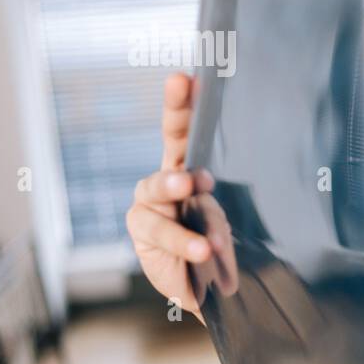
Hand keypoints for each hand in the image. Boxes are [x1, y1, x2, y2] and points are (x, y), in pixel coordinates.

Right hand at [125, 73, 214, 322]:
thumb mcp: (221, 219)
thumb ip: (215, 204)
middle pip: (169, 147)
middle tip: (192, 151)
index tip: (187, 79)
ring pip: (159, 192)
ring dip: (178, 192)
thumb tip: (202, 187)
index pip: (183, 131)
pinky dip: (187, 241)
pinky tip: (203, 249)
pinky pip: (164, 236)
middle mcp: (163, 181)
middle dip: (178, 126)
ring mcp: (149, 208)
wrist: (200, 285)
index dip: (182, 105)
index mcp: (185, 167)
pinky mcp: (143, 237)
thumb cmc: (212, 241)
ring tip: (194, 191)